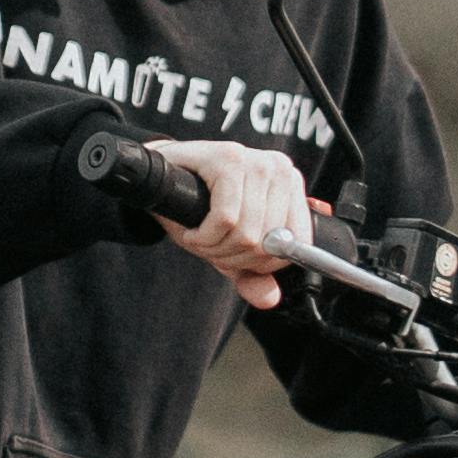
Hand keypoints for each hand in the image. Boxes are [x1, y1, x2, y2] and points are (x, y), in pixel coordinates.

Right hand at [160, 138, 316, 307]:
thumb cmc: (198, 206)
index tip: (235, 257)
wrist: (160, 176)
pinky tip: (191, 231)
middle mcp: (279, 169)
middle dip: (231, 257)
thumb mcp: (229, 246)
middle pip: (267, 243)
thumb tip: (269, 298)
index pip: (297, 243)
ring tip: (199, 237)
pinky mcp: (229, 159)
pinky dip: (203, 237)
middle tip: (209, 246)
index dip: (262, 264)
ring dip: (213, 249)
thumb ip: (252, 274)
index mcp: (290, 185)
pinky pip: (225, 219)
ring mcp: (256, 162)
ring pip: (247, 234)